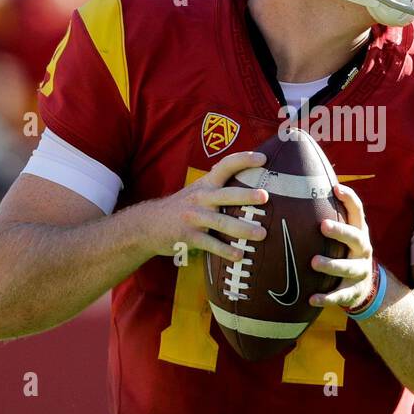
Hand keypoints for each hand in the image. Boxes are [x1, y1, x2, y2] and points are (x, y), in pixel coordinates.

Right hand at [144, 151, 268, 261]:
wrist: (148, 225)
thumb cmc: (182, 207)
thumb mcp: (197, 191)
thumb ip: (218, 184)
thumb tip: (247, 174)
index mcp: (206, 184)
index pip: (225, 166)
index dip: (243, 159)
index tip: (263, 158)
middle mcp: (201, 198)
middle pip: (226, 195)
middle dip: (246, 195)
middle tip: (265, 197)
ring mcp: (194, 217)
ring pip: (221, 222)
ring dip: (243, 229)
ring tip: (262, 234)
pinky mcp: (189, 236)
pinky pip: (210, 244)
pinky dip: (225, 250)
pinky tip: (239, 255)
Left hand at [310, 183, 375, 308]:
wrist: (364, 287)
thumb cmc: (345, 253)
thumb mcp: (345, 235)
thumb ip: (330, 217)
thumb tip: (302, 188)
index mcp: (359, 232)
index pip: (358, 212)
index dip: (350, 199)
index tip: (336, 188)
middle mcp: (363, 250)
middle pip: (356, 238)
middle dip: (341, 232)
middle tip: (323, 226)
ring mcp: (360, 271)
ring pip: (348, 268)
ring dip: (332, 265)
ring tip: (314, 262)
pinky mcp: (353, 292)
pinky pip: (340, 295)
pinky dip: (326, 298)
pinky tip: (311, 299)